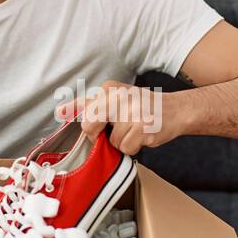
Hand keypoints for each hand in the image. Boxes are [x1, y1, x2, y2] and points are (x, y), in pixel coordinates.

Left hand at [54, 80, 184, 155]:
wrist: (176, 110)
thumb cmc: (143, 107)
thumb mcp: (116, 98)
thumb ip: (89, 105)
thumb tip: (60, 111)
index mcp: (109, 89)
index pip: (84, 106)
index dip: (74, 114)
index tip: (60, 114)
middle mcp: (119, 97)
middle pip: (89, 125)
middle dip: (98, 134)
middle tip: (114, 129)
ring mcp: (131, 113)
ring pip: (110, 142)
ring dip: (122, 141)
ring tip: (135, 129)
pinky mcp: (142, 129)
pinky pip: (125, 148)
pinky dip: (133, 147)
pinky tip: (143, 135)